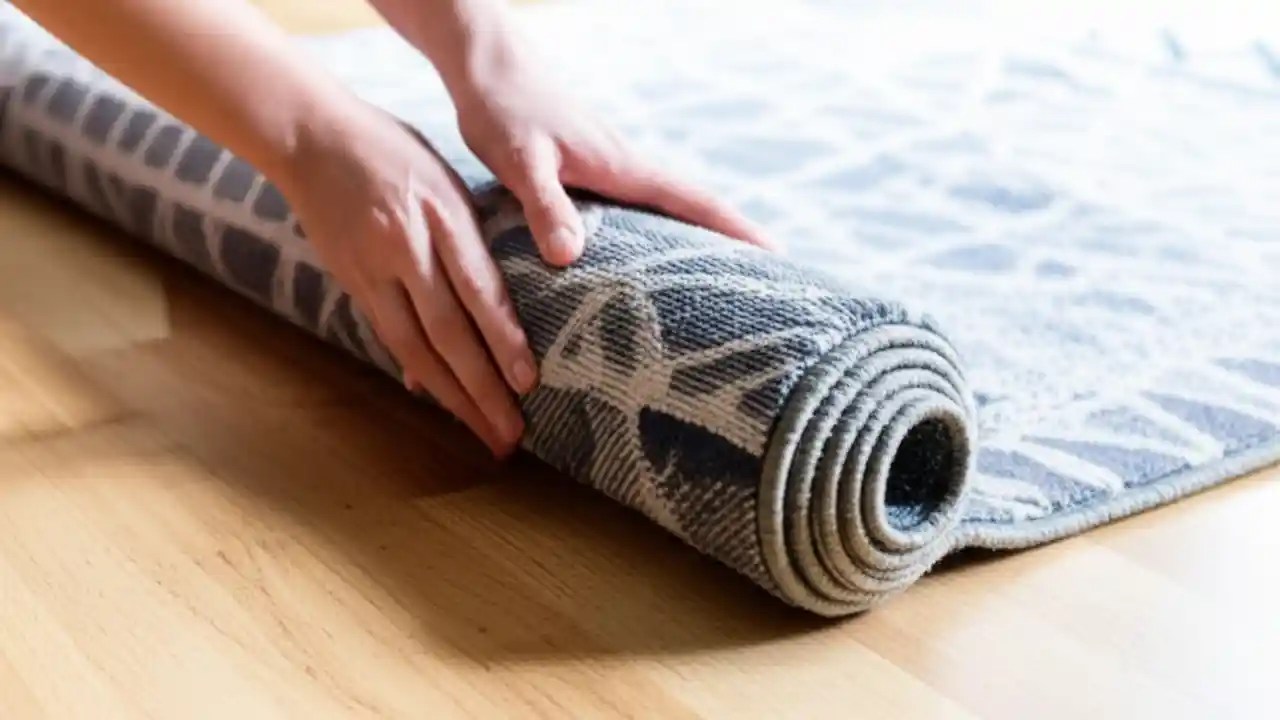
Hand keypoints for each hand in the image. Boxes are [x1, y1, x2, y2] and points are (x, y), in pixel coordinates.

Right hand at [283, 105, 534, 457]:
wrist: (313, 135)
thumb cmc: (396, 152)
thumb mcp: (448, 183)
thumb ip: (471, 243)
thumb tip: (495, 313)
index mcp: (444, 214)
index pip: (480, 290)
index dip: (505, 341)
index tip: (529, 384)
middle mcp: (407, 245)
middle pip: (450, 331)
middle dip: (484, 389)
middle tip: (512, 436)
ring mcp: (372, 267)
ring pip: (416, 346)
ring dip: (453, 396)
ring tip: (483, 433)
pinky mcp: (349, 279)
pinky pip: (387, 335)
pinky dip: (414, 370)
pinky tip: (437, 399)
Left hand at [448, 45, 779, 265]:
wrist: (486, 62)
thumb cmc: (503, 107)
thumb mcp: (520, 161)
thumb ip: (546, 205)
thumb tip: (570, 257)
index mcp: (623, 167)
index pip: (694, 201)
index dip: (737, 229)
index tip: (778, 256)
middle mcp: (627, 167)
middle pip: (692, 207)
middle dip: (731, 241)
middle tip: (766, 283)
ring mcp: (610, 166)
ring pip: (666, 207)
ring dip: (696, 237)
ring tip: (718, 280)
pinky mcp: (590, 168)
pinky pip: (637, 206)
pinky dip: (656, 230)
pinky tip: (645, 255)